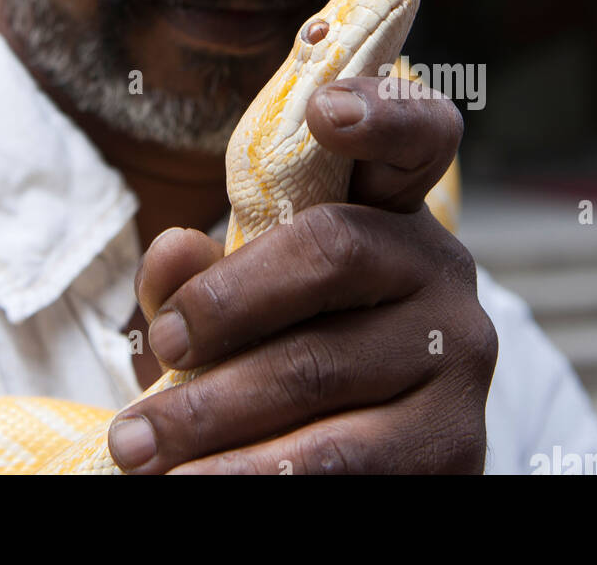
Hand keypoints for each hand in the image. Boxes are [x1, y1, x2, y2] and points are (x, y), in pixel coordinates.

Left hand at [106, 76, 496, 473]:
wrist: (361, 458)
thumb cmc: (286, 349)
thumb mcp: (242, 300)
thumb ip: (201, 273)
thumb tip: (171, 254)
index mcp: (395, 211)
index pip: (419, 136)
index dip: (383, 111)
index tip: (325, 110)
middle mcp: (443, 271)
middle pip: (332, 248)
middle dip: (226, 301)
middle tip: (157, 345)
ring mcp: (460, 360)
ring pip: (320, 368)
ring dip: (211, 412)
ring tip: (136, 445)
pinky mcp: (453, 448)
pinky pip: (340, 460)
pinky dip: (254, 475)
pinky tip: (194, 486)